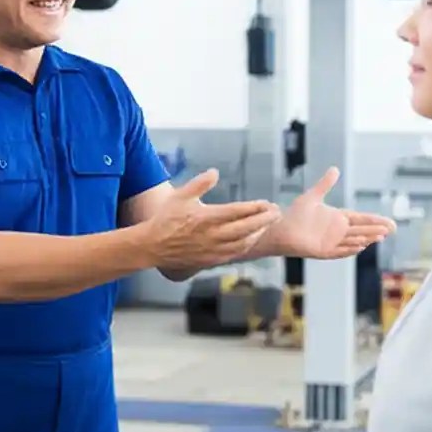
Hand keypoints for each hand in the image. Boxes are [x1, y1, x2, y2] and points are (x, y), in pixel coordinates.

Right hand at [144, 168, 280, 268]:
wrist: (153, 246)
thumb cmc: (166, 218)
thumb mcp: (181, 195)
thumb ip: (200, 183)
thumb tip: (215, 172)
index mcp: (205, 217)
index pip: (238, 212)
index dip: (255, 208)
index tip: (267, 203)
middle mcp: (212, 235)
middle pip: (247, 228)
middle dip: (265, 220)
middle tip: (277, 212)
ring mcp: (213, 250)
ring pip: (244, 243)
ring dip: (259, 233)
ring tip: (268, 224)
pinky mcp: (212, 260)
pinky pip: (236, 253)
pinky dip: (248, 245)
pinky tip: (252, 238)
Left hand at [268, 167, 395, 258]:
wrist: (280, 229)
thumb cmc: (295, 215)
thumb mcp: (312, 197)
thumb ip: (325, 184)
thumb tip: (335, 169)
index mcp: (337, 218)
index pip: (360, 219)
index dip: (374, 220)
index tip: (389, 222)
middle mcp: (337, 231)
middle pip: (361, 230)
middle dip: (376, 229)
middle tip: (393, 229)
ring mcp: (331, 242)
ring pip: (353, 240)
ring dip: (367, 238)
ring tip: (380, 236)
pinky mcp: (323, 251)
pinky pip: (339, 251)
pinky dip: (349, 249)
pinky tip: (361, 246)